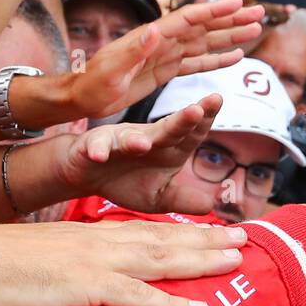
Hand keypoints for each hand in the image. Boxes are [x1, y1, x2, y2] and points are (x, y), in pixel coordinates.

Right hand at [0, 217, 248, 305]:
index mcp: (81, 236)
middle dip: (205, 238)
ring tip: (238, 257)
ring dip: (202, 259)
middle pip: (160, 239)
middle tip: (245, 237)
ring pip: (159, 257)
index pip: (140, 232)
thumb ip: (61, 274)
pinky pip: (135, 294)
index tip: (209, 232)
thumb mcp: (33, 268)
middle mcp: (93, 241)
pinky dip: (169, 302)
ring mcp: (89, 260)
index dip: (179, 232)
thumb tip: (73, 285)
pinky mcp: (80, 284)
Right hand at [53, 96, 221, 213]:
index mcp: (169, 150)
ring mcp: (121, 141)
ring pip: (132, 138)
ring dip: (137, 140)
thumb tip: (211, 205)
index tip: (217, 100)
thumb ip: (183, 199)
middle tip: (198, 109)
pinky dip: (98, 150)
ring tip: (145, 144)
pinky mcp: (95, 146)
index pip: (190, 134)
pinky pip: (98, 147)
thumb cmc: (127, 182)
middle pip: (168, 129)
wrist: (88, 176)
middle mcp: (149, 140)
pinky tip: (100, 155)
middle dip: (182, 119)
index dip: (203, 120)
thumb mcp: (159, 197)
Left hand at [62, 0, 264, 117]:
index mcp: (151, 38)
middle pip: (204, 26)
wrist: (80, 97)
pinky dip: (216, 59)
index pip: (189, 19)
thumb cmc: (91, 84)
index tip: (239, 4)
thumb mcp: (111, 69)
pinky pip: (196, 62)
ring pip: (205, 42)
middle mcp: (162, 42)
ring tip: (255, 31)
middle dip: (232, 19)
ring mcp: (165, 55)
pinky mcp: (164, 71)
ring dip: (230, 36)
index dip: (215, 11)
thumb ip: (134, 50)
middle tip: (261, 13)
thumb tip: (156, 29)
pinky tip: (234, 57)